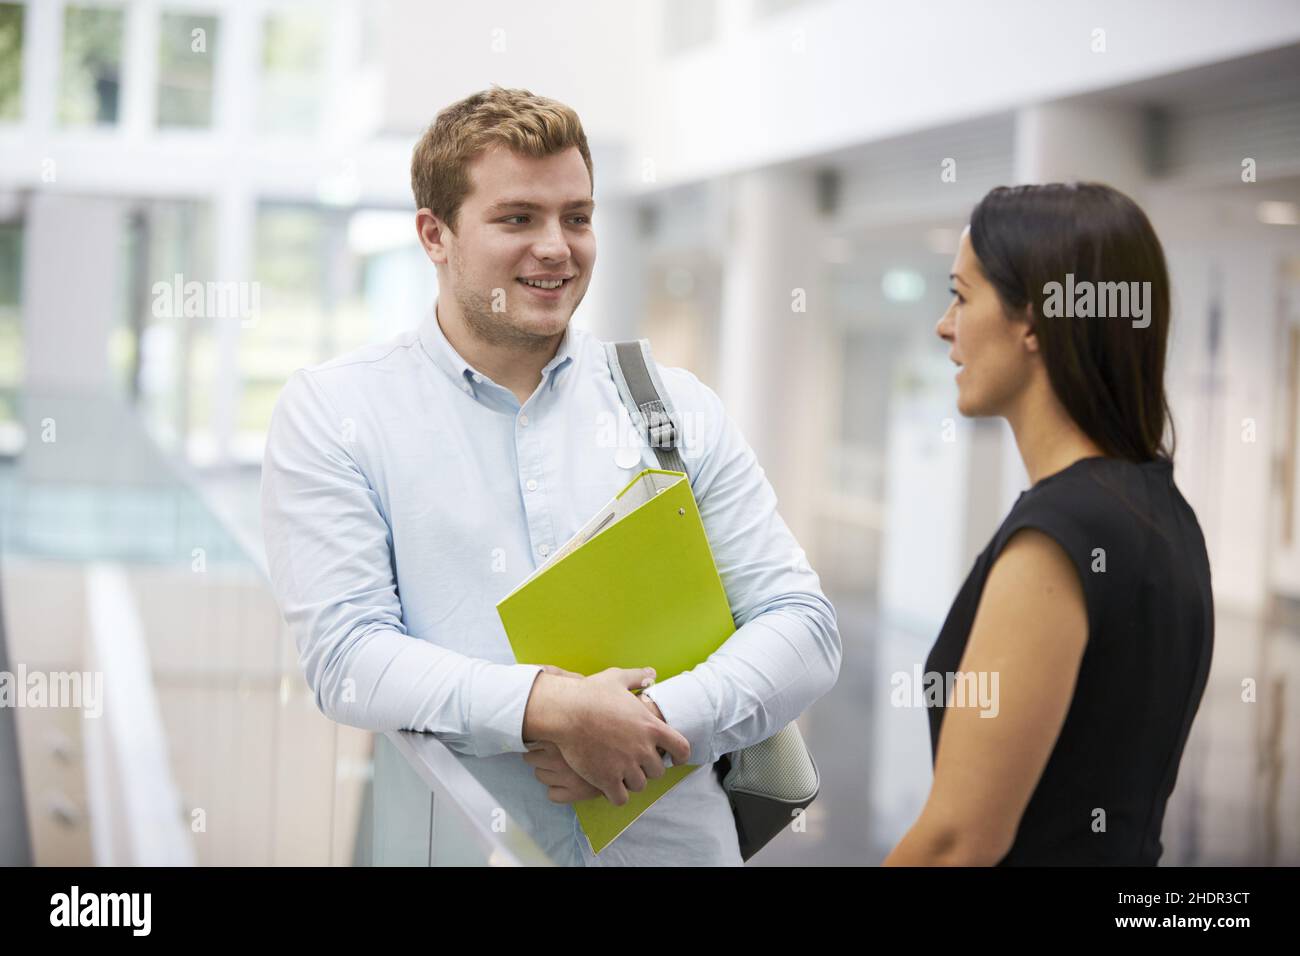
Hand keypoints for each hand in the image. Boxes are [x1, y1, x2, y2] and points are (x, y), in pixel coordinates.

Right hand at [522, 667, 690, 806]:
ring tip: (619, 772)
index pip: (681, 749)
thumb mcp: (617, 678)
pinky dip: (616, 794)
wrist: (565, 711)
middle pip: (658, 771)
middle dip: (648, 768)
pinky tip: (608, 785)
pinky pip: (621, 799)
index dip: (679, 755)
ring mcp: (625, 766)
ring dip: (631, 781)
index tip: (672, 758)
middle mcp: (643, 749)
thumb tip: (652, 674)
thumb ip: (638, 677)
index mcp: (651, 726)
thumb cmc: (590, 693)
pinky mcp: (606, 779)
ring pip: (640, 785)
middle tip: (634, 761)